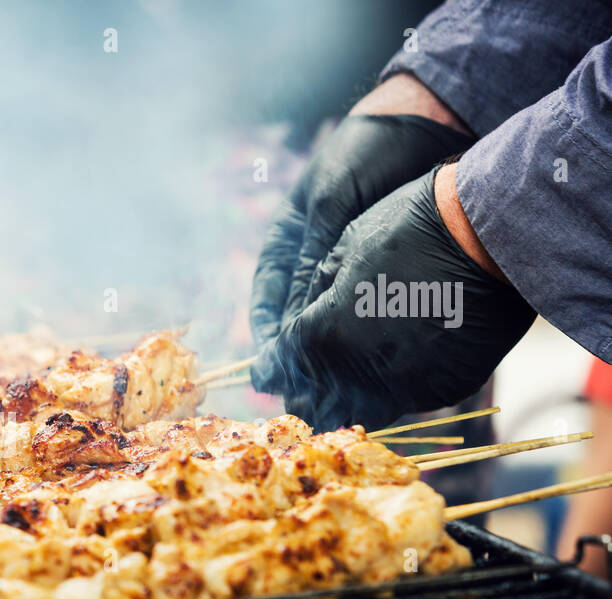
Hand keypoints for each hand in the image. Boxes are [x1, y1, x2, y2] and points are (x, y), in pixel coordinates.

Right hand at [250, 76, 473, 356]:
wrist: (424, 125)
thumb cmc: (364, 155)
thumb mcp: (331, 201)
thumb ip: (314, 254)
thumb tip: (298, 314)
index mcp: (289, 238)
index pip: (270, 292)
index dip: (267, 328)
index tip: (272, 358)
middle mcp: (316, 256)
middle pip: (300, 311)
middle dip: (300, 347)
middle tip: (303, 382)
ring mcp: (351, 263)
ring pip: (335, 313)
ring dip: (335, 345)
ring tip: (340, 375)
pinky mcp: (387, 269)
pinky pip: (373, 306)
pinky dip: (371, 331)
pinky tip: (378, 353)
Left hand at [252, 166, 535, 431]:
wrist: (491, 233)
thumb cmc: (407, 228)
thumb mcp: (341, 254)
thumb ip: (308, 302)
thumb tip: (285, 334)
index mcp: (324, 337)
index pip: (282, 367)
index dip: (270, 368)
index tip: (264, 369)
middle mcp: (360, 375)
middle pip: (314, 405)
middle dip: (303, 392)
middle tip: (300, 379)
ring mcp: (405, 387)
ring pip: (358, 412)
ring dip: (343, 397)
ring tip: (344, 373)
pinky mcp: (442, 390)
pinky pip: (402, 399)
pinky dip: (388, 387)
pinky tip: (392, 363)